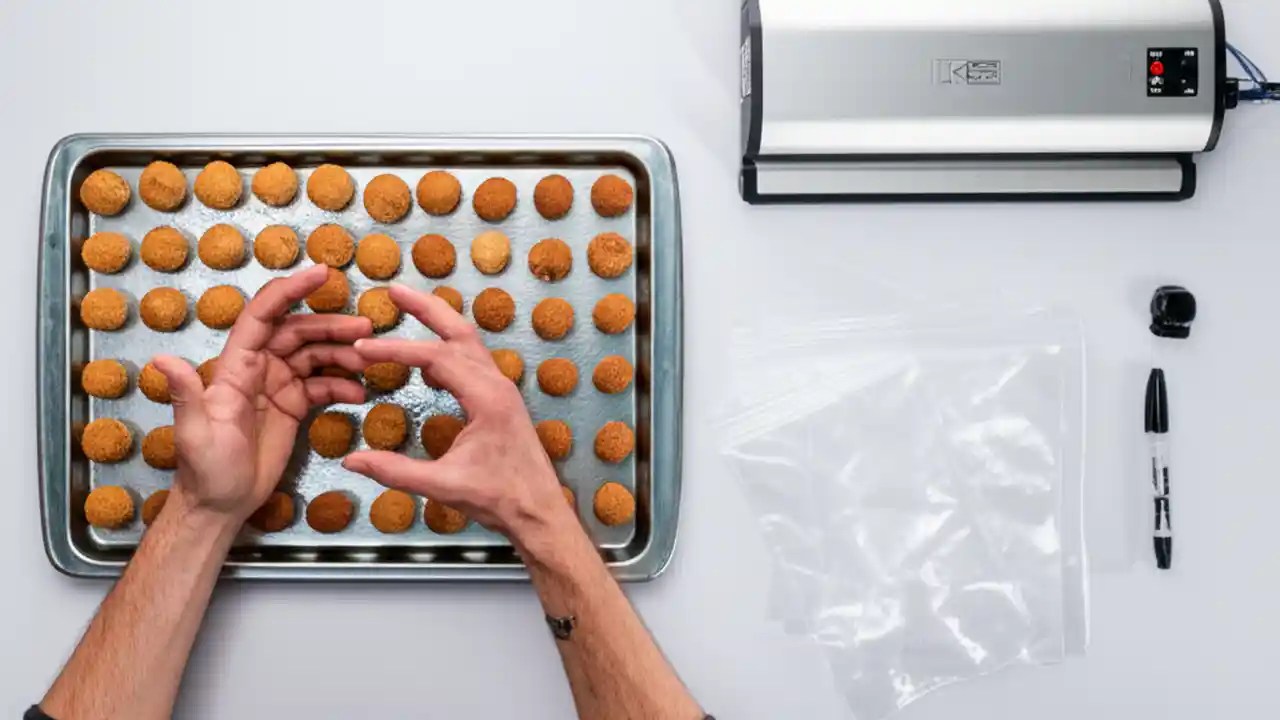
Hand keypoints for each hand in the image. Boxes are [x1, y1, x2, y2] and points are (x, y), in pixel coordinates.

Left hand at [152, 265, 372, 523]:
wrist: (220, 504)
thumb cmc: (204, 470)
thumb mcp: (194, 434)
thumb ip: (185, 395)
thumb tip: (162, 361)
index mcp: (235, 367)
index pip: (264, 316)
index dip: (290, 291)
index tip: (322, 274)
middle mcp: (258, 369)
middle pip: (298, 332)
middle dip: (331, 325)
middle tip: (366, 329)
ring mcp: (277, 386)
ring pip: (314, 355)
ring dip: (343, 353)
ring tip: (370, 360)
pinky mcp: (293, 407)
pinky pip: (322, 385)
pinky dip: (342, 385)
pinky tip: (359, 394)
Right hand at [342, 285, 574, 546]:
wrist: (540, 511)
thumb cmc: (500, 499)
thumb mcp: (443, 486)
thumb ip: (396, 471)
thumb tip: (352, 460)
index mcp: (487, 398)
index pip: (437, 357)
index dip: (397, 349)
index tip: (363, 348)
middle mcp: (497, 385)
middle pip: (460, 332)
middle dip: (426, 308)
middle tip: (394, 289)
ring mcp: (502, 390)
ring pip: (469, 343)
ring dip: (439, 324)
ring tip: (408, 309)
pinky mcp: (501, 400)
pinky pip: (473, 362)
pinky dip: (449, 349)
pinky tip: (428, 358)